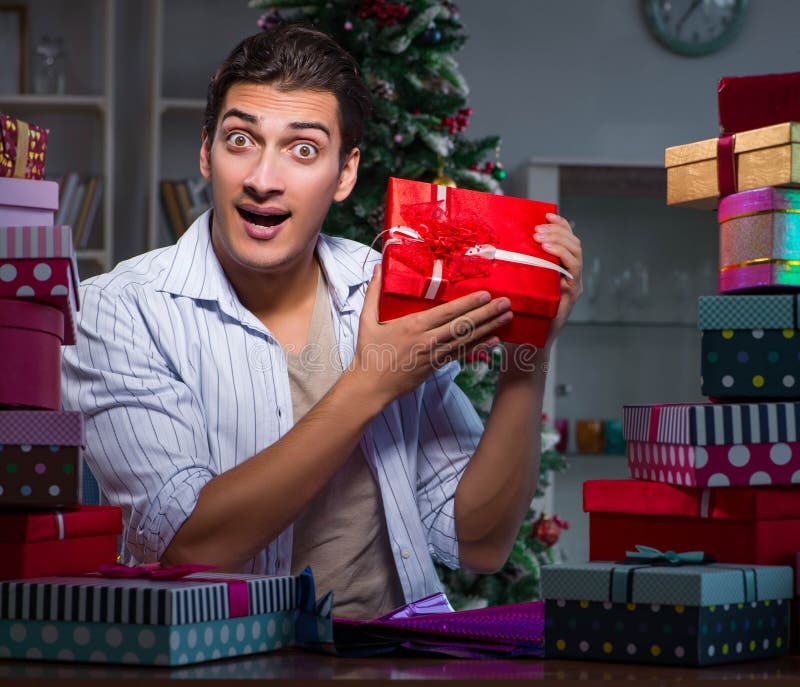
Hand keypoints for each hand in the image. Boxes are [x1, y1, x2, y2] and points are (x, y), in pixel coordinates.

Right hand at [352, 265, 511, 404]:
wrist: (370, 386)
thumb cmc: (369, 352)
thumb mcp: (367, 319)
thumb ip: (374, 292)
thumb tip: (379, 267)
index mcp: (414, 325)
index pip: (447, 312)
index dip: (469, 303)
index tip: (486, 294)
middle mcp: (428, 340)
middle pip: (464, 325)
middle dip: (487, 313)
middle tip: (507, 304)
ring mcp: (435, 355)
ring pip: (467, 339)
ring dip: (490, 328)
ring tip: (507, 318)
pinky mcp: (436, 366)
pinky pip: (462, 354)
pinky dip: (480, 347)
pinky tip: (494, 340)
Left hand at [533, 212, 582, 346]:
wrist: (527, 339)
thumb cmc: (520, 312)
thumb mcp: (520, 282)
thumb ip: (521, 265)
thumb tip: (503, 243)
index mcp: (560, 269)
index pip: (567, 240)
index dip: (560, 225)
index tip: (545, 214)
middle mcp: (570, 275)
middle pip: (574, 243)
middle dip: (557, 231)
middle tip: (537, 230)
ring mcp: (573, 285)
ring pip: (576, 253)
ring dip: (558, 240)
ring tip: (539, 237)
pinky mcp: (571, 294)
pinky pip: (573, 269)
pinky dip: (562, 255)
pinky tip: (546, 250)